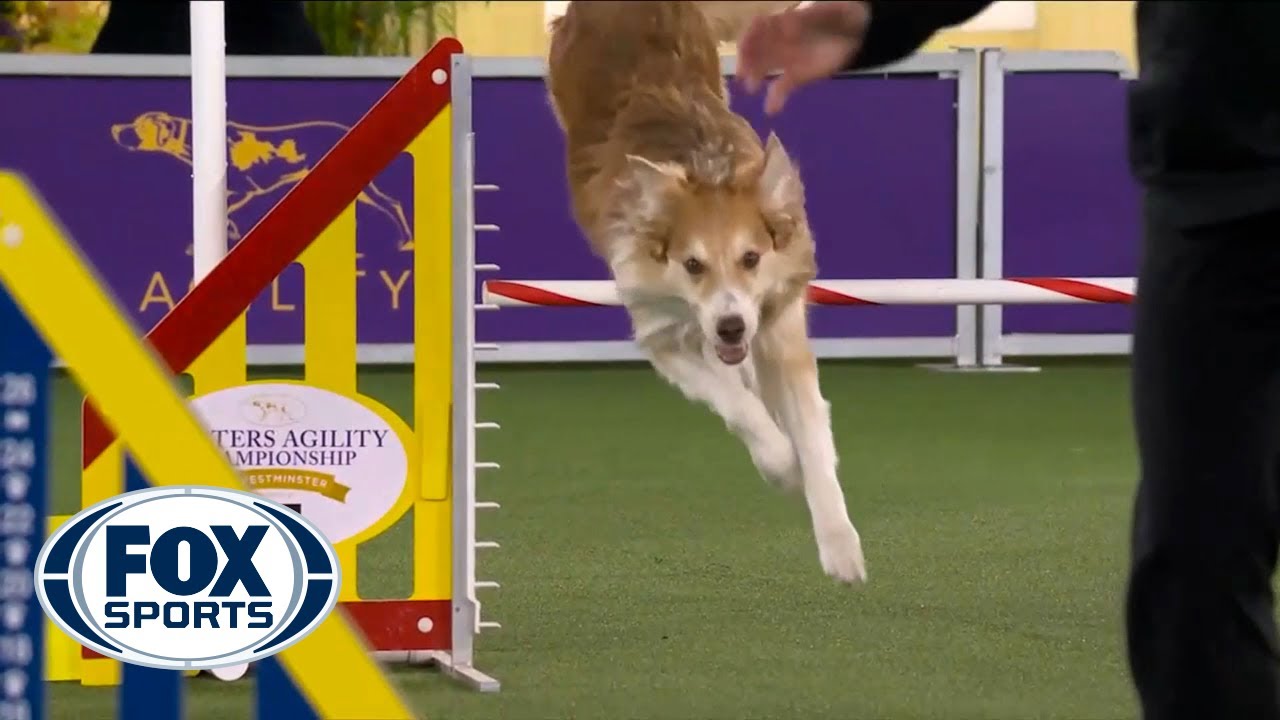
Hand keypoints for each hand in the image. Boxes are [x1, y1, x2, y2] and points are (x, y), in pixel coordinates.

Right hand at [736, 1, 870, 114]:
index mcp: (782, 22)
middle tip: (742, 73)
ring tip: (752, 88)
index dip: (748, 37)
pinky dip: (775, 99)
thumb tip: (785, 24)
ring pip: (763, 69)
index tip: (744, 48)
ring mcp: (786, 60)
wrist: (856, 31)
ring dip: (755, 78)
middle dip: (746, 60)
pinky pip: (782, 88)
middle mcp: (778, 42)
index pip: (757, 28)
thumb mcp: (822, 12)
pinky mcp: (797, 77)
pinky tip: (771, 109)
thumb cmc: (836, 15)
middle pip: (755, 51)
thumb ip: (804, 19)